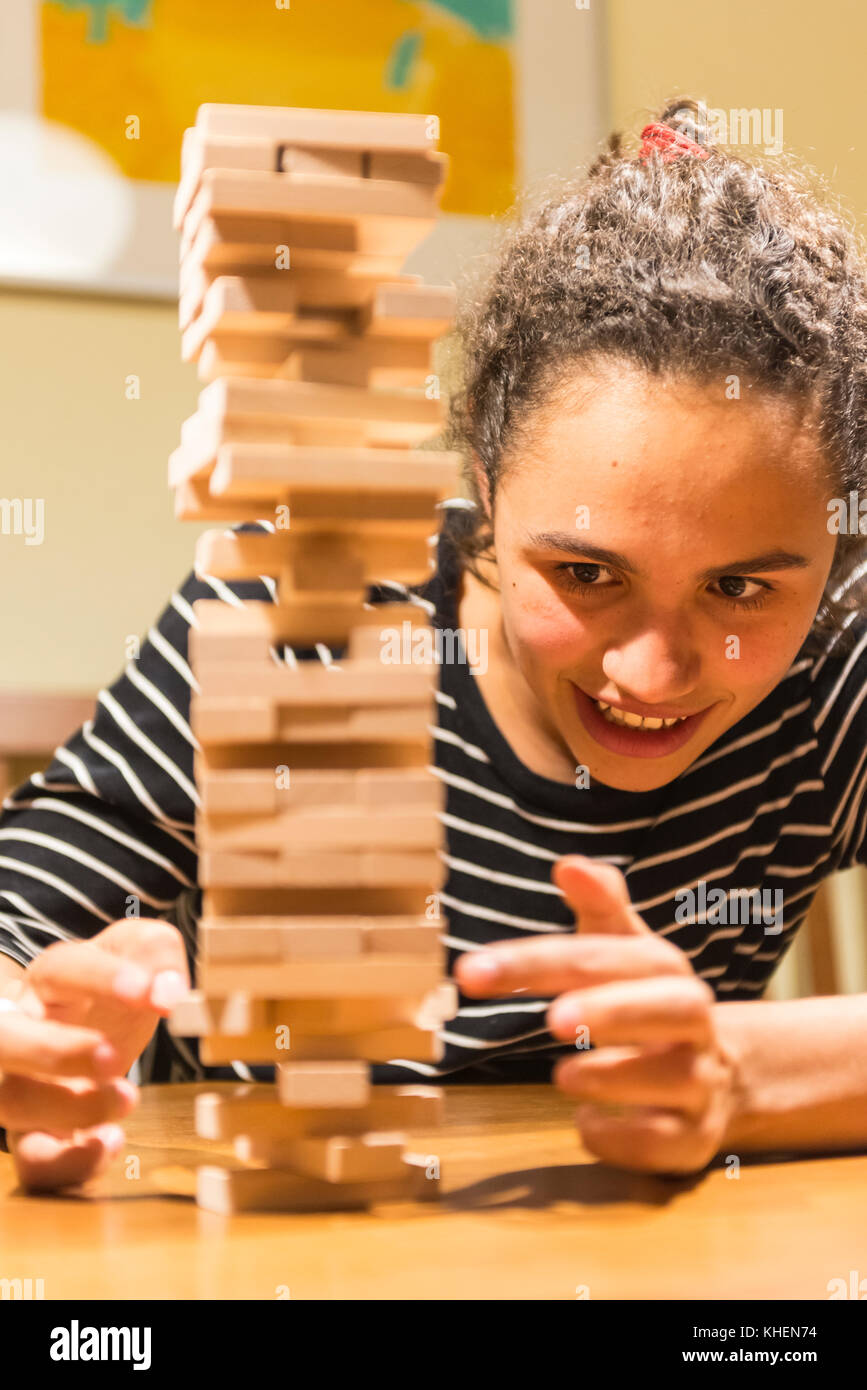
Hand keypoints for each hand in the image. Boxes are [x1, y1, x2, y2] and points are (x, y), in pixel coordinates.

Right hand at [1, 919, 189, 1191]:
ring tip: (127, 1099)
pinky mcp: (33, 1132)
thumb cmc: (110, 991)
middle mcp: (21, 1030)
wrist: (86, 1027)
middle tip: (113, 1057)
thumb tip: (168, 991)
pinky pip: (30, 1158)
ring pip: (10, 1100)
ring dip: (69, 1108)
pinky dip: (66, 1163)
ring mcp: (20, 1083)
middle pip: (4, 1039)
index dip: (103, 979)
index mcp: (49, 980)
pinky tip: (110, 1143)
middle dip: (56, 1051)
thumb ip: (157, 954)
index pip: (61, 969)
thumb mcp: (138, 954)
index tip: (151, 993)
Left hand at [454, 855, 741, 1174]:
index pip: (611, 954)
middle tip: (550, 1020)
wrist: (722, 1073)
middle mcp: (692, 1022)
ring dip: (617, 1076)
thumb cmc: (647, 1002)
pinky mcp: (695, 1138)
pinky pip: (668, 1142)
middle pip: (671, 1005)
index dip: (543, 960)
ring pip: (675, 1078)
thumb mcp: (626, 951)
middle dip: (613, 1009)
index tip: (472, 970)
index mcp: (665, 971)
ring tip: (563, 1076)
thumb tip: (570, 864)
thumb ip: (599, 908)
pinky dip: (626, 1138)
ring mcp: (699, 1081)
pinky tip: (586, 1126)